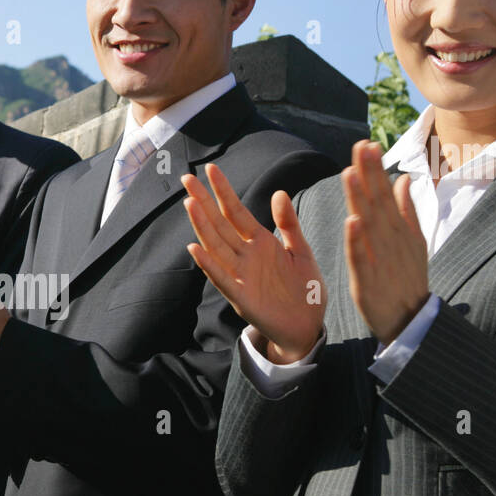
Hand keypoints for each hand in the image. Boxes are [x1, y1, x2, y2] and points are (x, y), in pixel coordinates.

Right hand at [182, 163, 325, 363]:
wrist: (308, 326)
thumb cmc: (305, 289)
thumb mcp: (301, 251)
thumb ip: (289, 224)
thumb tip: (279, 192)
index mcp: (260, 242)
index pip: (236, 211)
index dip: (223, 191)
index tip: (210, 169)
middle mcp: (245, 256)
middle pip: (220, 224)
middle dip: (203, 202)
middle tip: (186, 179)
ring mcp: (241, 276)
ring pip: (216, 247)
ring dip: (202, 227)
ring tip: (190, 204)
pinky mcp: (242, 298)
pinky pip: (222, 279)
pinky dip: (209, 265)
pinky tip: (195, 249)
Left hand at [342, 141, 428, 344]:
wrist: (410, 321)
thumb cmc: (408, 278)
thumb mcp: (414, 242)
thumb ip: (407, 211)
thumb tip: (404, 178)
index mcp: (399, 230)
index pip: (385, 194)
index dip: (375, 170)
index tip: (367, 144)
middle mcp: (390, 241)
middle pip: (377, 202)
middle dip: (369, 174)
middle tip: (360, 146)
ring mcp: (380, 260)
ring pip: (368, 226)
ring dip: (359, 199)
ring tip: (350, 173)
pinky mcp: (367, 281)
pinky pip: (361, 258)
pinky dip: (357, 241)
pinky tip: (351, 221)